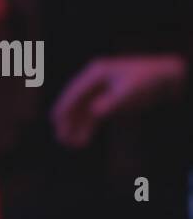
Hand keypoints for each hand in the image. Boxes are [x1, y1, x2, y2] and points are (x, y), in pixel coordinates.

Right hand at [51, 55, 188, 147]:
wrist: (164, 78)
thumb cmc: (148, 80)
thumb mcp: (131, 90)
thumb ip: (112, 101)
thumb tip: (94, 113)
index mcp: (95, 73)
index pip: (73, 92)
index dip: (63, 107)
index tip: (54, 122)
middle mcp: (93, 82)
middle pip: (73, 104)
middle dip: (66, 122)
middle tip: (61, 138)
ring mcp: (98, 93)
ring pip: (80, 113)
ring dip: (74, 128)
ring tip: (71, 145)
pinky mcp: (105, 103)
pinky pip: (90, 118)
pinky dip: (85, 129)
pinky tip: (82, 142)